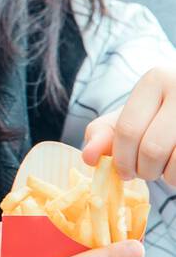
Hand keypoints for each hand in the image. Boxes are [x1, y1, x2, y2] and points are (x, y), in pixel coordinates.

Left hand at [81, 65, 175, 181]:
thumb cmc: (163, 113)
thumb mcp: (132, 115)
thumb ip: (105, 134)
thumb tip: (88, 158)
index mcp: (156, 79)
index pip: (127, 130)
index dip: (121, 160)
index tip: (124, 171)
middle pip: (152, 148)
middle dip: (143, 171)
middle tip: (146, 172)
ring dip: (167, 177)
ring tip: (166, 170)